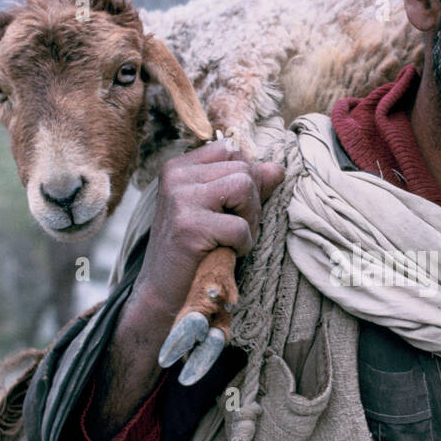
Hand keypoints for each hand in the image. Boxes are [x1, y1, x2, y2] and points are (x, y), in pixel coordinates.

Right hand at [133, 138, 285, 321]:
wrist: (162, 290)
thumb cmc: (193, 249)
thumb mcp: (218, 210)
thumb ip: (246, 186)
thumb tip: (278, 168)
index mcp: (179, 167)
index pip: (231, 150)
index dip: (246, 178)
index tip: (234, 207)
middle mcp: (176, 176)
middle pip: (243, 168)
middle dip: (252, 202)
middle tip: (238, 229)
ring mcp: (180, 198)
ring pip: (244, 187)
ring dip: (250, 219)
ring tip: (235, 238)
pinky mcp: (189, 225)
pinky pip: (239, 225)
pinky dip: (243, 244)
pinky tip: (228, 252)